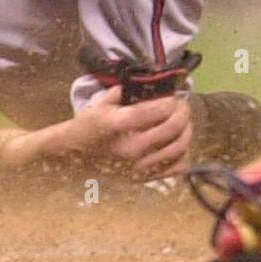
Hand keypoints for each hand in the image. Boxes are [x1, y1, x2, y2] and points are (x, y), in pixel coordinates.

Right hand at [0, 87, 193, 178]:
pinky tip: (178, 144)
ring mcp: (139, 166)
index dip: (171, 99)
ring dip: (187, 131)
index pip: (159, 109)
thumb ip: (127, 90)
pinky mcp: (144, 179)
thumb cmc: (87, 126)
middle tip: (182, 105)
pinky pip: (176, 168)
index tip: (172, 94)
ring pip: (180, 147)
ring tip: (183, 122)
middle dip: (183, 111)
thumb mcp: (102, 102)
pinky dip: (183, 154)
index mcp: (120, 125)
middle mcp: (132, 148)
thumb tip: (152, 82)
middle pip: (174, 127)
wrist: (73, 157)